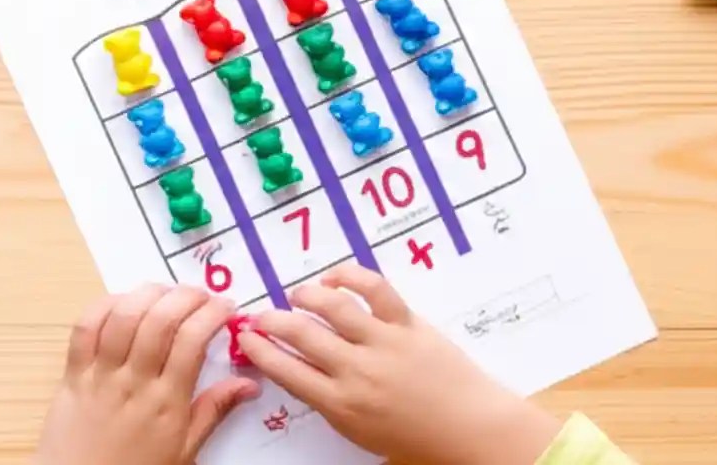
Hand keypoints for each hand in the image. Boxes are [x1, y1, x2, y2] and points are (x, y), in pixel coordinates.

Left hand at [35, 284, 259, 464]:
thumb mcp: (184, 451)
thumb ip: (214, 411)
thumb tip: (249, 384)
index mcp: (167, 402)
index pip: (193, 341)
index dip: (212, 314)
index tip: (225, 307)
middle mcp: (134, 383)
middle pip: (160, 320)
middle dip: (185, 295)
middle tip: (200, 294)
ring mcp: (101, 375)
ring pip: (123, 317)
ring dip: (148, 293)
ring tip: (165, 292)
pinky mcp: (73, 373)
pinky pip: (84, 328)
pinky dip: (104, 305)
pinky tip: (123, 302)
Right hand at [238, 264, 560, 464]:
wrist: (470, 429)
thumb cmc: (420, 439)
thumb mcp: (361, 433)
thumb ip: (331, 403)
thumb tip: (305, 375)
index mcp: (341, 404)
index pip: (285, 370)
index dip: (259, 350)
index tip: (246, 338)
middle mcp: (356, 370)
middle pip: (299, 334)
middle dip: (272, 319)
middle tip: (262, 314)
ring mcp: (383, 343)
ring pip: (331, 306)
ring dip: (305, 295)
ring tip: (297, 294)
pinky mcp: (408, 323)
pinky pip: (375, 289)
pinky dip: (351, 276)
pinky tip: (336, 278)